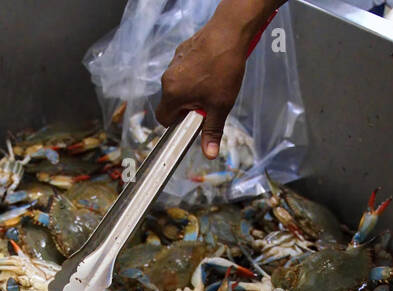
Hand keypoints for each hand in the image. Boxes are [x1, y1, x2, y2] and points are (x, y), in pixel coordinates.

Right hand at [158, 0, 283, 158]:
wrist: (229, 33)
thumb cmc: (223, 69)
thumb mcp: (220, 106)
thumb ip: (212, 131)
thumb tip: (209, 154)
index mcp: (172, 93)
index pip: (163, 119)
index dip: (178, 123)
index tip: (193, 120)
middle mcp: (168, 78)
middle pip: (172, 102)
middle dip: (189, 106)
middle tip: (209, 102)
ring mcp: (175, 62)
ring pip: (180, 85)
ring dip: (193, 90)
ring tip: (214, 84)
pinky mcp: (183, 50)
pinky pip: (185, 70)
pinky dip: (196, 74)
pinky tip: (213, 69)